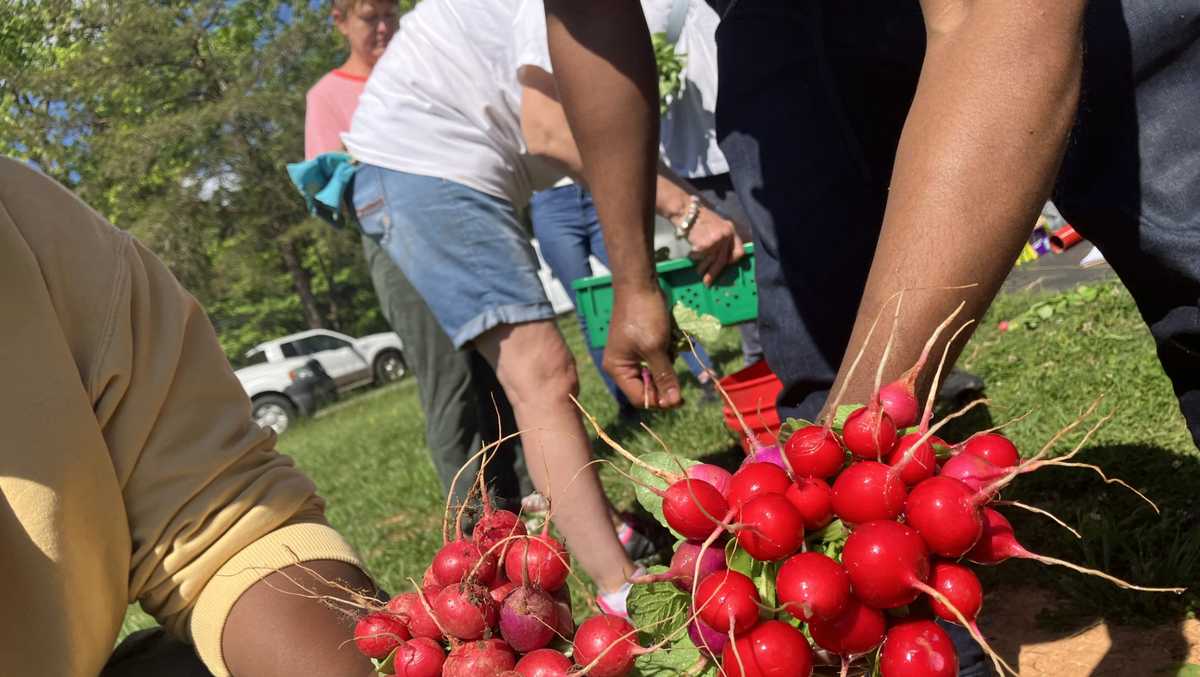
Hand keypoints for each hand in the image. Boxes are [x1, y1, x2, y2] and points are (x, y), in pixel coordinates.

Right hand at [603, 285, 681, 408]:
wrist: (639, 284)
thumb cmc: (644, 316)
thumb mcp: (656, 348)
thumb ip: (665, 376)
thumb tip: (673, 402)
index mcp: (618, 369)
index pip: (640, 398)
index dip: (661, 401)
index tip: (681, 398)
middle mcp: (622, 365)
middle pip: (648, 387)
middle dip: (665, 381)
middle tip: (681, 377)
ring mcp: (632, 354)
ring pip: (655, 373)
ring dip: (667, 365)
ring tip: (671, 348)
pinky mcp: (641, 344)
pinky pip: (656, 359)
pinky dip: (666, 354)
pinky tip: (670, 341)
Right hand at [687, 206, 744, 285]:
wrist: (686, 211)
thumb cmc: (699, 219)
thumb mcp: (717, 225)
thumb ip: (723, 238)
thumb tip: (721, 257)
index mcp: (731, 230)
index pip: (738, 251)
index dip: (733, 260)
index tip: (727, 265)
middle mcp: (726, 235)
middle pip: (722, 260)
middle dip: (714, 272)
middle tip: (708, 282)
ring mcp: (716, 240)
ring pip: (709, 260)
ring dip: (703, 268)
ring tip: (698, 271)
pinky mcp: (705, 245)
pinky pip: (699, 257)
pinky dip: (694, 257)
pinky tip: (691, 253)